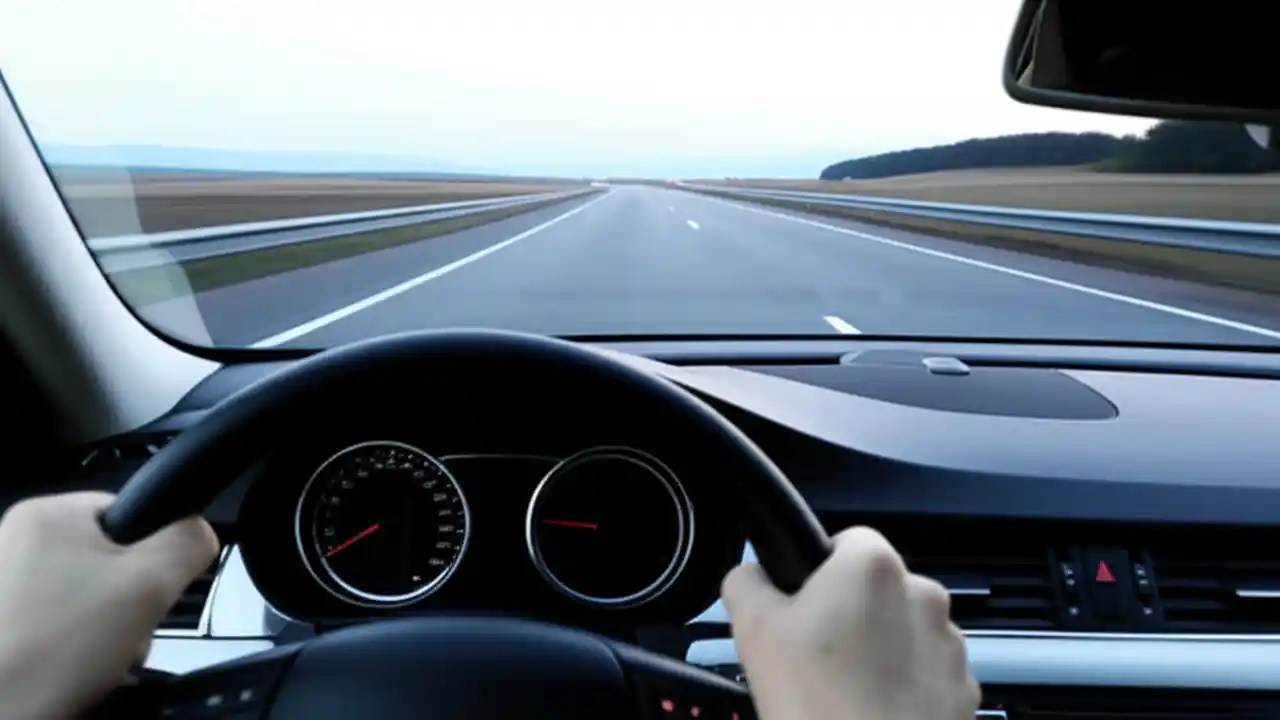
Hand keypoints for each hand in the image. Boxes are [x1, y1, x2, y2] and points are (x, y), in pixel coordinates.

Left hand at [0, 492, 218, 719]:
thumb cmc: (58, 647)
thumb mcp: (150, 585)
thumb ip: (188, 544)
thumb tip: (201, 532)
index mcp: (48, 514)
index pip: (130, 513)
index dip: (154, 553)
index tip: (148, 592)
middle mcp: (16, 540)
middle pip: (109, 558)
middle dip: (129, 600)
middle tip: (124, 632)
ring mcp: (4, 583)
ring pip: (87, 593)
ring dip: (106, 626)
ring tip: (97, 655)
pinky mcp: (4, 620)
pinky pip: (58, 620)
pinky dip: (74, 642)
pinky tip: (73, 665)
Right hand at [723, 527, 979, 719]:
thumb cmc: (811, 698)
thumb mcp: (751, 628)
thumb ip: (748, 580)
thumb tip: (756, 574)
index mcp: (872, 565)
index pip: (845, 541)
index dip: (818, 575)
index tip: (800, 614)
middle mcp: (924, 593)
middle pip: (878, 589)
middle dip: (851, 615)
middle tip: (815, 658)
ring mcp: (951, 645)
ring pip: (904, 633)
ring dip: (881, 651)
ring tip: (846, 693)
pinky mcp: (966, 691)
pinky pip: (927, 674)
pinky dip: (906, 688)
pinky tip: (874, 714)